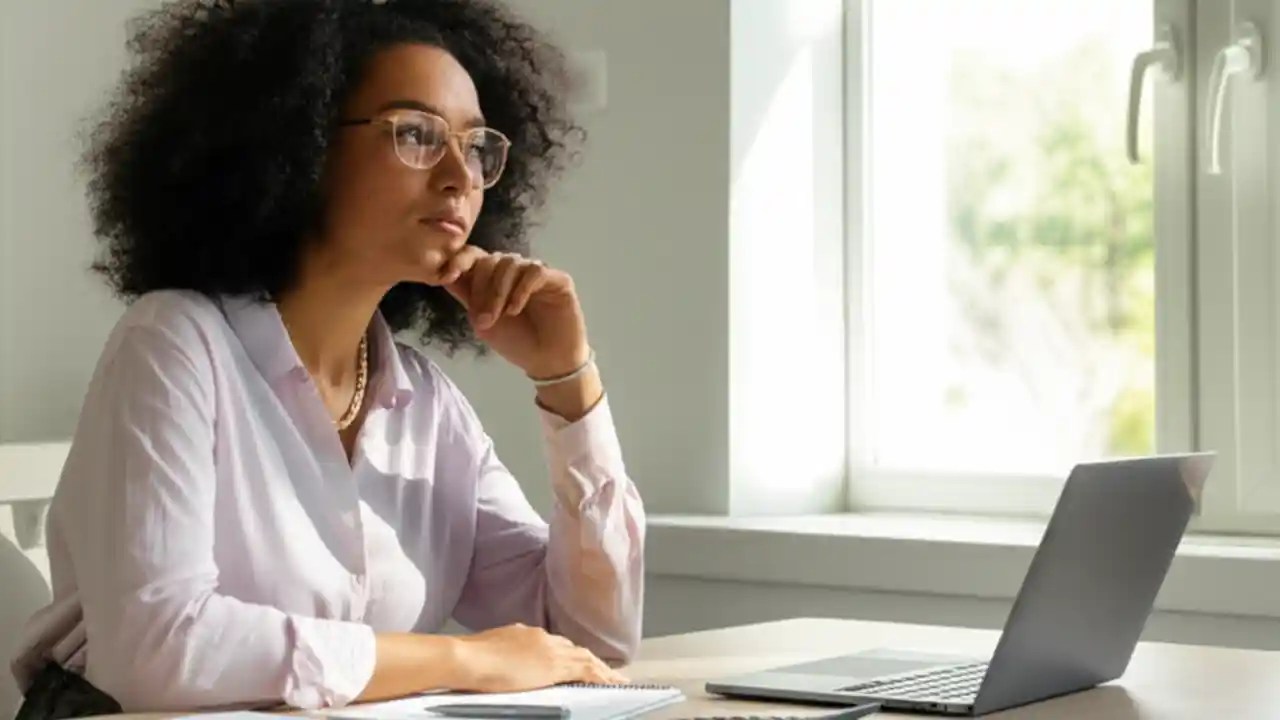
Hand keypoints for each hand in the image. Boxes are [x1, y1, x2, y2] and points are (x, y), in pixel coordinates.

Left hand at [440, 248, 590, 378]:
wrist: (547, 363)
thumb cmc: (516, 343)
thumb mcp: (482, 321)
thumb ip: (467, 297)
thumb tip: (442, 274)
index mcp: (494, 278)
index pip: (474, 255)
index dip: (459, 260)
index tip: (447, 276)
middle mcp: (514, 271)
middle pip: (490, 260)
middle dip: (482, 288)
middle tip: (484, 319)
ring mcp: (536, 272)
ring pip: (510, 263)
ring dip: (500, 291)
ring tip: (503, 316)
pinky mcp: (558, 279)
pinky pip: (534, 272)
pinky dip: (521, 290)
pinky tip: (516, 309)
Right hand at [452, 623, 628, 691]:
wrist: (466, 658)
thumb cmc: (468, 660)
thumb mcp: (491, 653)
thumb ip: (506, 655)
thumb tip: (511, 664)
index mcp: (525, 633)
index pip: (555, 644)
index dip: (570, 654)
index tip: (579, 661)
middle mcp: (541, 637)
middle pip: (574, 649)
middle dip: (590, 660)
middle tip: (607, 671)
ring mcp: (549, 649)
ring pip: (585, 658)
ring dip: (602, 669)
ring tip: (617, 680)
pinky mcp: (554, 665)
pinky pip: (587, 670)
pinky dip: (602, 676)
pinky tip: (612, 684)